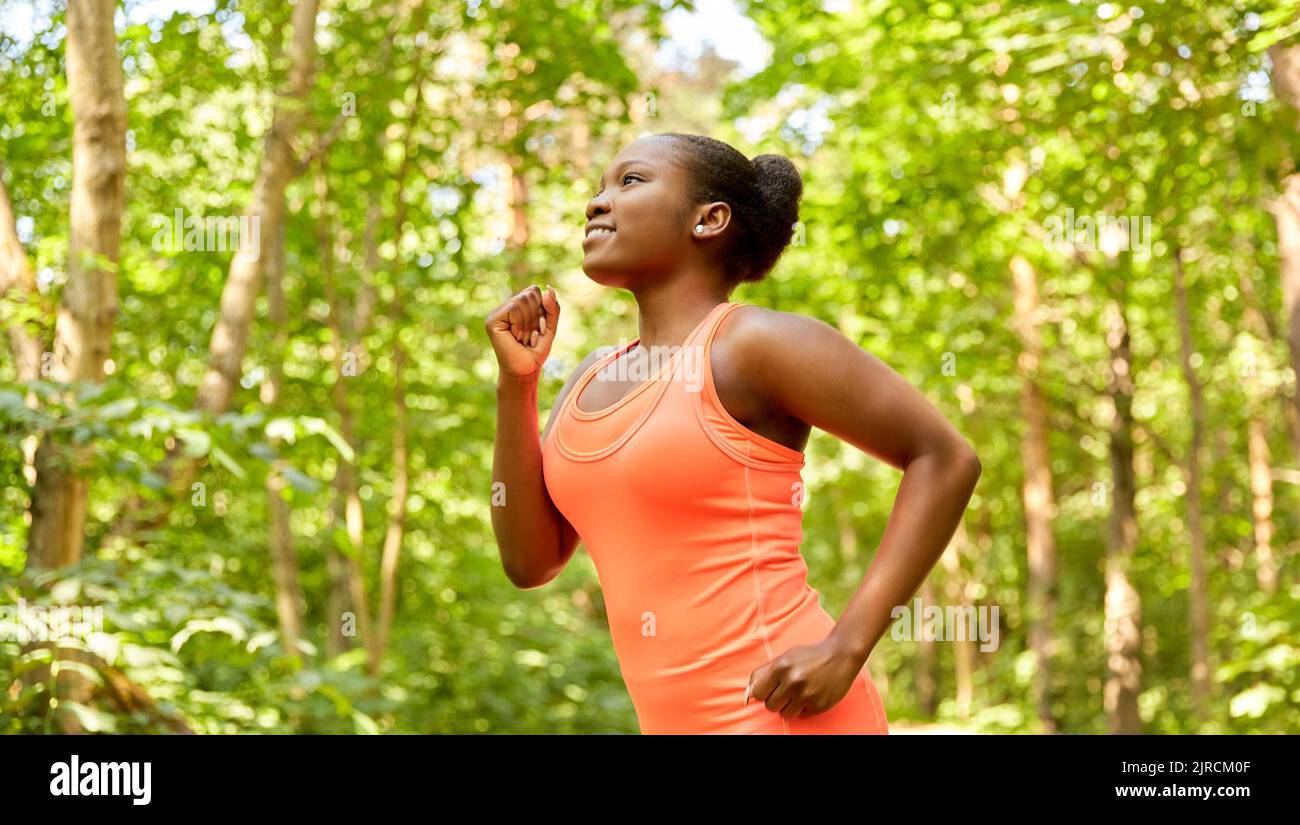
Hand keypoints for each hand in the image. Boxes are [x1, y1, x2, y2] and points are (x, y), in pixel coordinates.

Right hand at [485, 285, 558, 378]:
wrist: (525, 371)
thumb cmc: (535, 352)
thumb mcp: (549, 328)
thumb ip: (552, 308)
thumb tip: (548, 288)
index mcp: (517, 306)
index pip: (534, 290)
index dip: (542, 309)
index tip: (538, 329)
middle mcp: (505, 307)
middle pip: (530, 294)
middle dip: (536, 317)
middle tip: (530, 335)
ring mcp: (497, 313)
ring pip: (522, 300)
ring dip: (529, 323)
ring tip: (523, 338)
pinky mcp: (492, 320)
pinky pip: (514, 309)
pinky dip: (521, 325)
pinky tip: (515, 337)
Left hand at [744, 636, 863, 718]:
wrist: (840, 656)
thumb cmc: (809, 656)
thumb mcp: (784, 658)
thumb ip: (763, 673)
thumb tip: (747, 695)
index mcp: (781, 667)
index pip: (758, 693)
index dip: (764, 692)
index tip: (771, 688)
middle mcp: (793, 681)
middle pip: (770, 706)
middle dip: (776, 700)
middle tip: (787, 690)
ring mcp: (807, 695)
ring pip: (785, 714)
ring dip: (789, 706)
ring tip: (798, 693)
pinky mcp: (819, 705)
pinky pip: (801, 715)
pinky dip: (803, 708)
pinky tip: (810, 695)